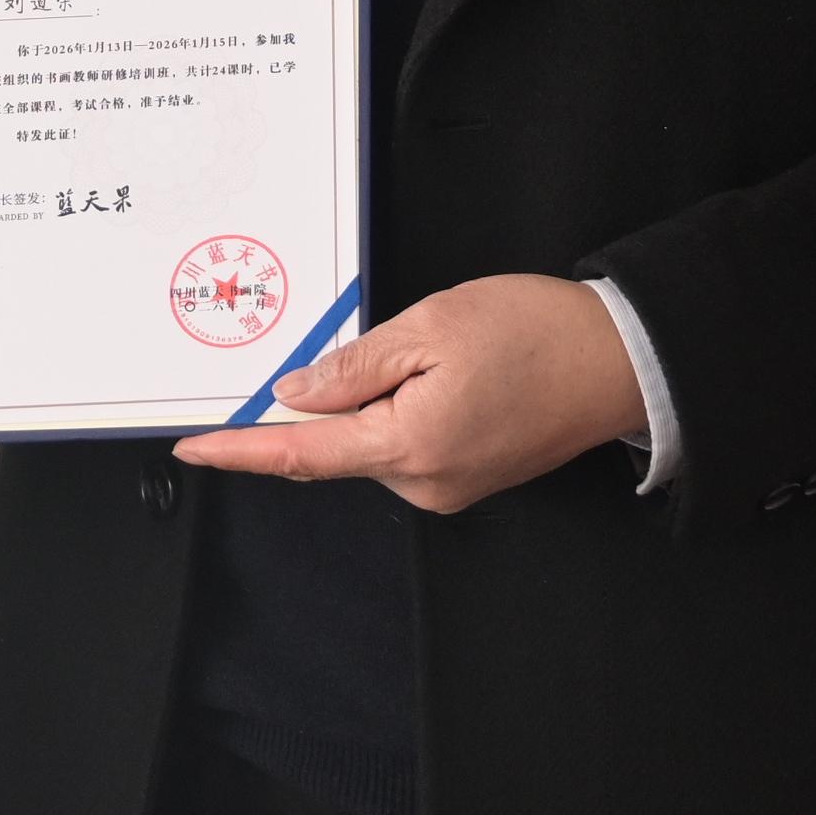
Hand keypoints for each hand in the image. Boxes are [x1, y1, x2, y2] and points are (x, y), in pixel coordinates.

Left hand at [174, 272, 642, 515]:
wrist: (623, 361)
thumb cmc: (536, 332)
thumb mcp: (432, 326)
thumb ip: (354, 366)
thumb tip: (293, 398)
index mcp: (408, 445)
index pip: (301, 454)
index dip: (241, 450)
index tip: (192, 448)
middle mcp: (424, 483)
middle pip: (339, 444)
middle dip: (331, 397)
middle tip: (385, 337)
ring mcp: (450, 488)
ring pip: (375, 441)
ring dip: (375, 398)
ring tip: (439, 347)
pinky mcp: (470, 479)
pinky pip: (409, 444)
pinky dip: (401, 410)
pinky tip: (444, 371)